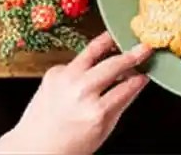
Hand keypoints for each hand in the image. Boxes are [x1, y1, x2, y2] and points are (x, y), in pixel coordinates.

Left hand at [0, 33, 150, 154]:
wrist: (34, 147)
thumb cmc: (68, 145)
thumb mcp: (102, 131)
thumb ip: (120, 104)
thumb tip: (135, 84)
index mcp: (96, 112)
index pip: (126, 87)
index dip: (139, 79)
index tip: (146, 73)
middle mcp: (80, 92)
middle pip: (113, 64)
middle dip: (132, 55)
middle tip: (144, 48)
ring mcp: (65, 79)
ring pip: (93, 51)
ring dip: (110, 42)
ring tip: (121, 37)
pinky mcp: (54, 71)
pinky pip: (77, 60)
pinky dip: (87, 61)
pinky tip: (93, 64)